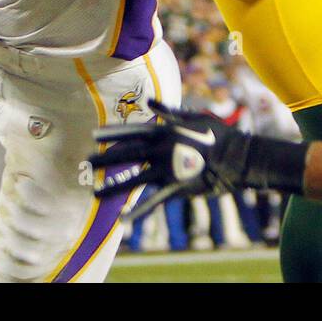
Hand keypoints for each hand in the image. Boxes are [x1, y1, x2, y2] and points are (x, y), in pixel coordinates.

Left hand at [90, 100, 304, 221]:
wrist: (236, 157)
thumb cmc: (216, 134)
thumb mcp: (192, 117)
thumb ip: (169, 113)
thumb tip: (150, 101)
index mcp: (164, 132)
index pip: (132, 132)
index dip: (112, 134)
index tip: (93, 135)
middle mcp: (161, 150)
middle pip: (127, 155)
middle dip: (104, 160)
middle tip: (85, 163)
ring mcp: (167, 170)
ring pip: (134, 180)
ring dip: (113, 187)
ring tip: (94, 194)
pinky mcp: (175, 187)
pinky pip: (153, 201)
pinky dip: (138, 211)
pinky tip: (122, 219)